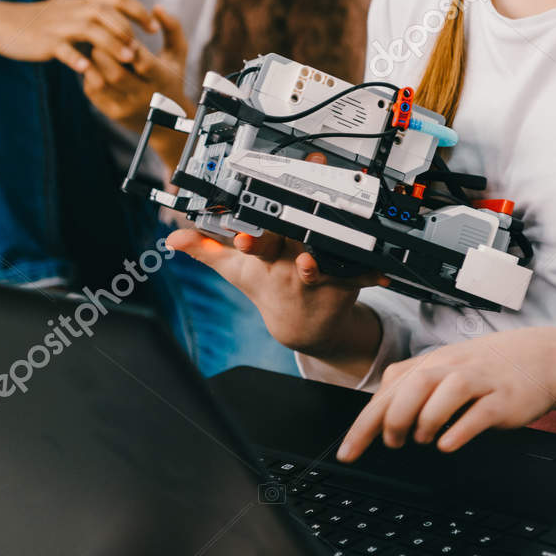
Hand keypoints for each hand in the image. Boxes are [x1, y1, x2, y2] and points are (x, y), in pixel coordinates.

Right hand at [0, 0, 154, 76]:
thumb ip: (94, 3)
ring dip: (111, 44)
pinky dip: (76, 58)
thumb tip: (118, 2)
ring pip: (90, 30)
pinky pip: (63, 49)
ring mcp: (60, 25)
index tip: (155, 29)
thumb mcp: (70, 6)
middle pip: (107, 13)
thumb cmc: (43, 18)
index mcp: (84, 1)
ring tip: (128, 59)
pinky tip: (87, 70)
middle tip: (143, 49)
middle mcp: (74, 9)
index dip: (139, 12)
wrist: (5, 23)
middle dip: (128, 30)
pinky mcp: (46, 41)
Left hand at [80, 5, 189, 131]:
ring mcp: (126, 107)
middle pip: (116, 73)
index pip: (142, 61)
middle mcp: (144, 97)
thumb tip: (157, 7)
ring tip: (93, 46)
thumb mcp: (178, 54)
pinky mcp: (112, 113)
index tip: (121, 31)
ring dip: (93, 62)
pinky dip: (90, 73)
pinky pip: (93, 91)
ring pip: (101, 82)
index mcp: (162, 80)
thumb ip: (172, 28)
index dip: (128, 45)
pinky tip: (93, 63)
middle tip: (99, 35)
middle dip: (105, 51)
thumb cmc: (171, 78)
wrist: (167, 122)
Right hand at [163, 153, 389, 370]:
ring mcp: (318, 276)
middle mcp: (290, 265)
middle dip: (290, 234)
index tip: (243, 241)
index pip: (255, 243)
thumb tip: (172, 237)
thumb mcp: (236, 270)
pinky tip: (383, 269)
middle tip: (291, 230)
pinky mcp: (345, 282)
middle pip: (291, 243)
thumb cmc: (269, 286)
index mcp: (265, 258)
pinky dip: (372, 272)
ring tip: (319, 258)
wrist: (302, 326)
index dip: (249, 242)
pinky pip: (360, 274)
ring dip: (323, 260)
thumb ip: (206, 249)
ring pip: (322, 261)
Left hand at [337, 327, 555, 461]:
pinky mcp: (502, 399)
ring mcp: (478, 381)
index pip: (389, 390)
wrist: (542, 358)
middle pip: (410, 387)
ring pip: (440, 394)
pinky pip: (477, 414)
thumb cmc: (489, 368)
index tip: (348, 452)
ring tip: (421, 439)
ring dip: (423, 422)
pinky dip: (458, 431)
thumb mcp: (447, 368)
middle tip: (392, 443)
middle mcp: (452, 368)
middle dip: (392, 420)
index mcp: (433, 363)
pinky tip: (448, 444)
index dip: (365, 422)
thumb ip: (413, 385)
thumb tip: (378, 413)